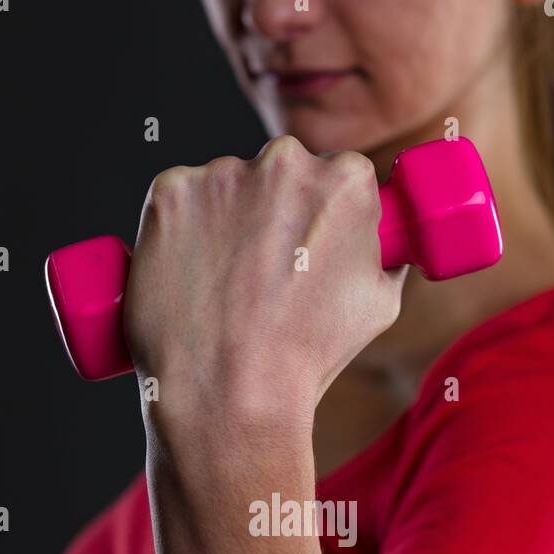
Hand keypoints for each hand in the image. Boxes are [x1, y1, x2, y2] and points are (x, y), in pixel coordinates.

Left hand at [123, 135, 407, 429]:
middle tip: (266, 273)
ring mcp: (222, 174)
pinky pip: (178, 200)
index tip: (309, 246)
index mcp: (346, 179)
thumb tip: (383, 245)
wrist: (233, 392)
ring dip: (226, 221)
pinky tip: (194, 276)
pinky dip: (182, 230)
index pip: (337, 176)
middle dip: (275, 212)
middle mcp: (285, 161)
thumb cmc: (307, 356)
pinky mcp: (169, 193)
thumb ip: (384, 256)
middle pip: (281, 174)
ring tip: (226, 287)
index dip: (322, 215)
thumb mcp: (379, 305)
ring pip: (227, 188)